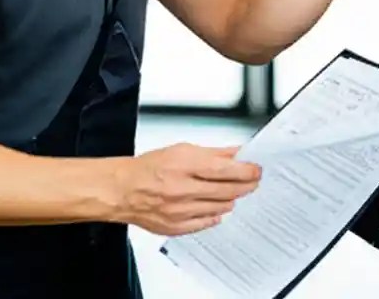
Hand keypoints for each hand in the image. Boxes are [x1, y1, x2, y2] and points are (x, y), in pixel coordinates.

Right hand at [112, 143, 260, 235]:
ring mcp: (178, 211)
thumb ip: (214, 153)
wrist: (122, 190)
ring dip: (232, 198)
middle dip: (246, 185)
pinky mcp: (176, 227)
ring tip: (233, 191)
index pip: (225, 170)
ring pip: (221, 207)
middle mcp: (181, 189)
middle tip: (253, 180)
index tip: (256, 169)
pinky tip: (217, 206)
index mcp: (183, 165)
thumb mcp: (183, 150)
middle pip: (227, 190)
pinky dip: (216, 214)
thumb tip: (238, 153)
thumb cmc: (149, 169)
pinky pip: (207, 222)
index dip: (246, 170)